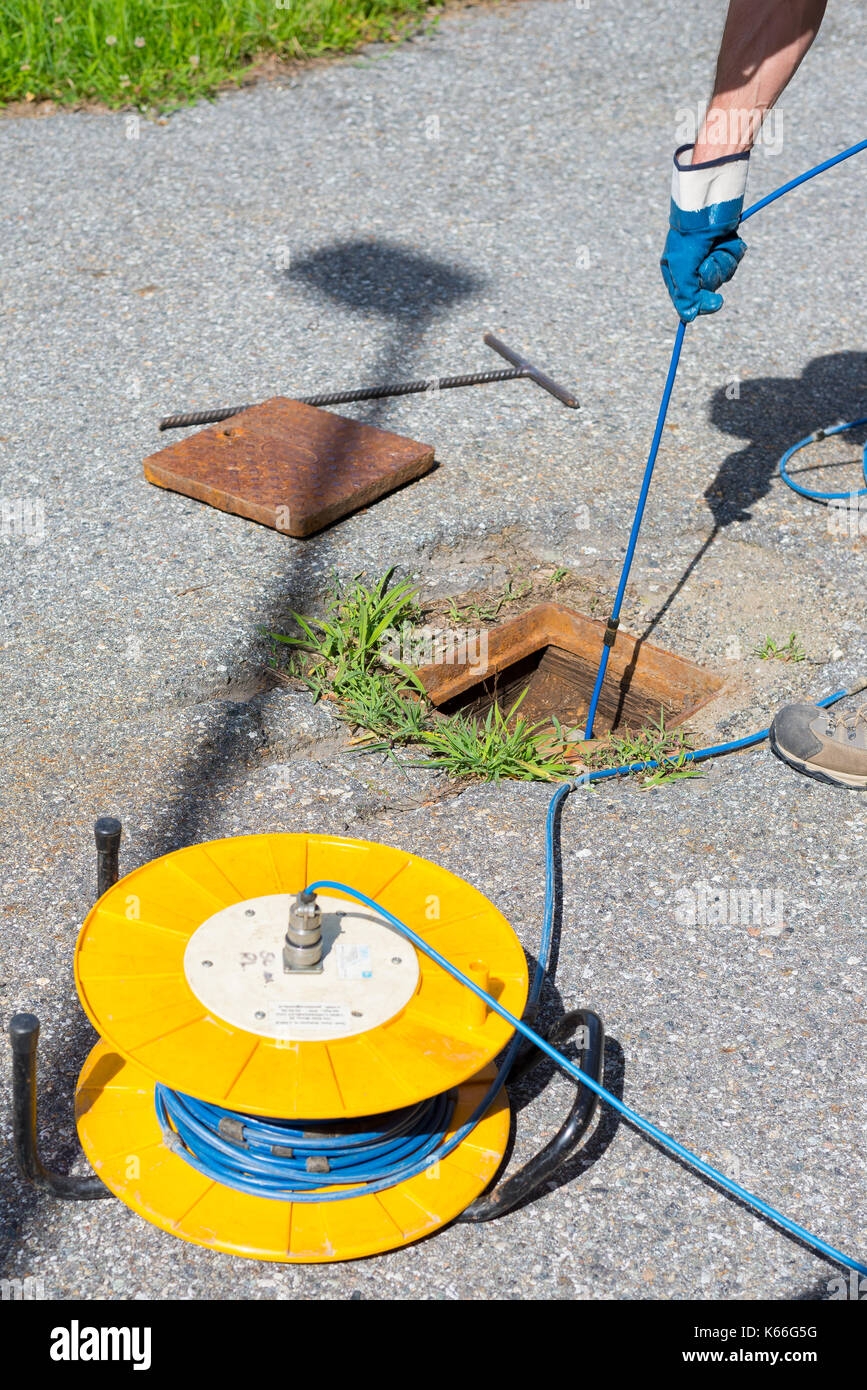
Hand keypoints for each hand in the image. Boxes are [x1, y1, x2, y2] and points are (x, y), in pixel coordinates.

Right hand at [660, 144, 748, 321]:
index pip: (689, 299)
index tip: (716, 303)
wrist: (708, 204)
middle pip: (709, 288)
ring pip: (724, 273)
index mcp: (675, 272)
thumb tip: (689, 318)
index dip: (702, 303)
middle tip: (709, 260)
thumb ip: (686, 295)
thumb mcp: (682, 269)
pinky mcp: (725, 244)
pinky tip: (728, 238)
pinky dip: (733, 250)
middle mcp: (692, 266)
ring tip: (718, 244)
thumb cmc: (689, 237)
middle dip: (713, 274)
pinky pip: (734, 258)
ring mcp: (710, 255)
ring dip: (724, 260)